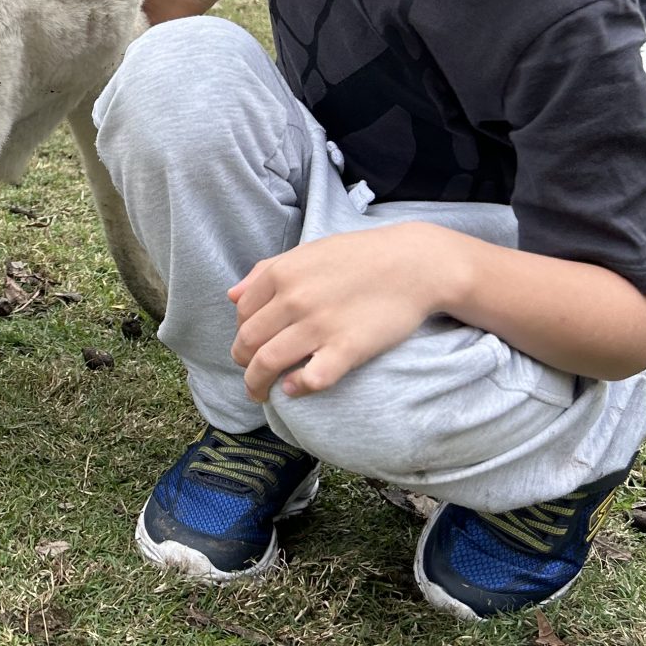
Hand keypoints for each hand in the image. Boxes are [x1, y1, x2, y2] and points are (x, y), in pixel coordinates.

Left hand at [229, 224, 458, 401]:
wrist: (414, 264)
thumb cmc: (361, 256)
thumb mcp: (309, 252)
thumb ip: (267, 270)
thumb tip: (231, 295)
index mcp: (282, 274)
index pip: (242, 314)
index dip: (241, 334)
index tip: (251, 346)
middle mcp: (294, 299)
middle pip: (247, 341)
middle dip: (243, 364)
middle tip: (252, 375)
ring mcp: (319, 325)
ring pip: (268, 363)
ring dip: (256, 384)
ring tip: (261, 393)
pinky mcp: (346, 349)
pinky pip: (310, 378)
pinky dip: (296, 388)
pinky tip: (295, 388)